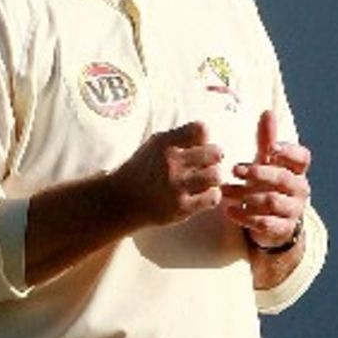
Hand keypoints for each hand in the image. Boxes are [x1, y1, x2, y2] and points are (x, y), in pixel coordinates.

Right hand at [110, 121, 224, 228]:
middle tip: (207, 165)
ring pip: (216, 175)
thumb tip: (207, 135)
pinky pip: (212, 197)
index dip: (204, 139)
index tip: (198, 147)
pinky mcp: (182, 207)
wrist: (122, 201)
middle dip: (214, 158)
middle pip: (215, 152)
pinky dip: (211, 195)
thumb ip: (179, 138)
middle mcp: (171, 162)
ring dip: (214, 178)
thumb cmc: (142, 171)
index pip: (201, 129)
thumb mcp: (154, 145)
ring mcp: (177, 186)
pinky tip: (203, 195)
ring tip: (206, 181)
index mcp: (165, 143)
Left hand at [222, 109, 310, 249]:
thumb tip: (267, 111)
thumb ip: (267, 140)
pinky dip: (245, 216)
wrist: (272, 224)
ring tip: (224, 191)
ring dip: (246, 195)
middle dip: (259, 173)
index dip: (288, 152)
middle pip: (284, 179)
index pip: (302, 158)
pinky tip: (229, 210)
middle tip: (235, 169)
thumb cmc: (268, 186)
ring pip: (272, 201)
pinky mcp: (282, 229)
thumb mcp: (267, 163)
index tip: (270, 148)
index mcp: (298, 171)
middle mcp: (300, 189)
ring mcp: (293, 210)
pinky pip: (265, 223)